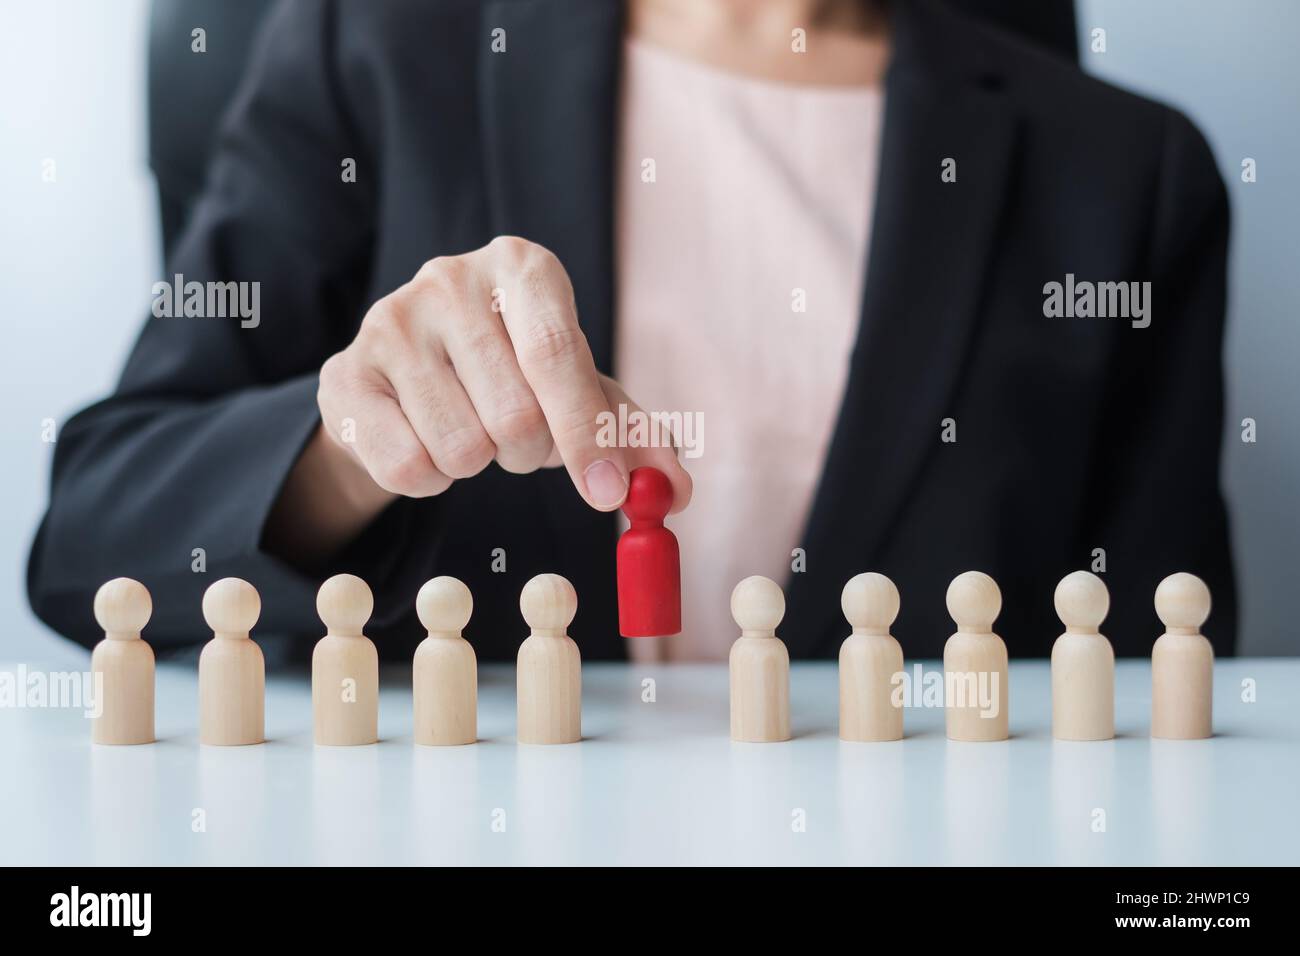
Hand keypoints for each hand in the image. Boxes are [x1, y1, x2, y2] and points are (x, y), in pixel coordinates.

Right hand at [316, 236, 691, 512]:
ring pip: (461, 448)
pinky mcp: (344, 375)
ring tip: (470, 429)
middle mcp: (450, 279)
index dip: (586, 433)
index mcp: (522, 268)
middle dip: (529, 453)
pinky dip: (430, 479)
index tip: (608, 494)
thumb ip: (631, 436)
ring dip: (479, 465)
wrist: (411, 378)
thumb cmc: (515, 377)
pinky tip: (426, 440)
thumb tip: (676, 491)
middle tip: (519, 439)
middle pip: (515, 415)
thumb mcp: (582, 394)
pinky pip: (407, 467)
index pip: (559, 355)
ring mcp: (388, 322)